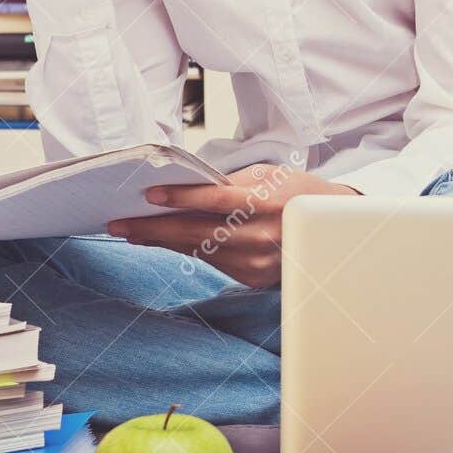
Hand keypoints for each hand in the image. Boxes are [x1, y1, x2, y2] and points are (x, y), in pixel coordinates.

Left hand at [107, 165, 359, 287]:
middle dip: (154, 227)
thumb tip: (185, 186)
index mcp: (269, 203)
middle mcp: (263, 236)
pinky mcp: (254, 277)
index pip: (216, 200)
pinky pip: (212, 262)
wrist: (332, 228)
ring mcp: (258, 261)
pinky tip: (164, 242)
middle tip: (119, 223)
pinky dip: (186, 251)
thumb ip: (229, 182)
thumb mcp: (269, 175)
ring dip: (162, 241)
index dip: (181, 198)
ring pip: (199, 251)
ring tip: (132, 232)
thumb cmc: (298, 192)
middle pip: (198, 232)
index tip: (149, 195)